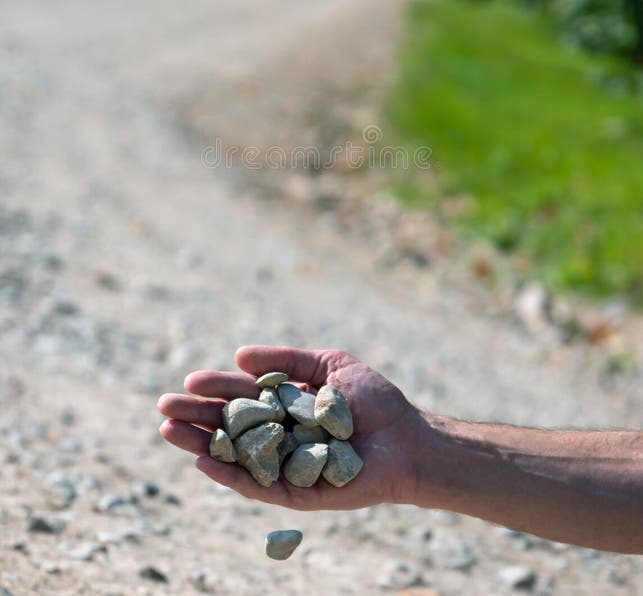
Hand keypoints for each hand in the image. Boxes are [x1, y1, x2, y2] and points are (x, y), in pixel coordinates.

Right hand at [158, 345, 424, 509]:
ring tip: (169, 431)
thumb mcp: (329, 365)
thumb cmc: (373, 399)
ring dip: (201, 444)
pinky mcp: (295, 494)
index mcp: (285, 405)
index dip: (216, 388)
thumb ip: (287, 360)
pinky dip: (230, 476)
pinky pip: (257, 486)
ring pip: (234, 456)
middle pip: (230, 425)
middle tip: (164, 406)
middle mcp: (279, 435)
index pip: (242, 396)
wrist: (407, 438)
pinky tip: (205, 461)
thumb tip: (239, 355)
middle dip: (196, 416)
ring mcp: (283, 465)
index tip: (190, 380)